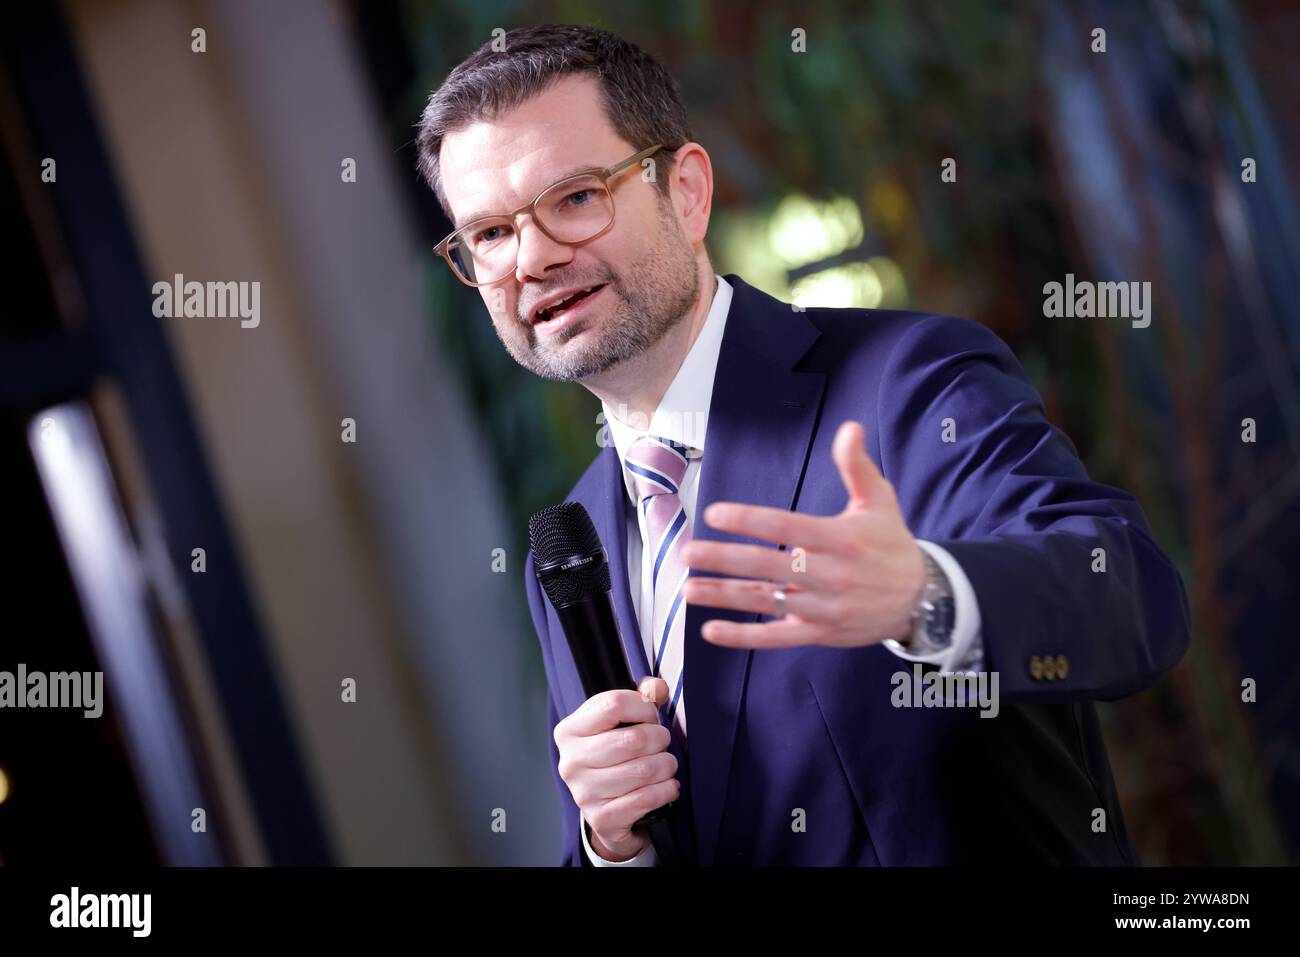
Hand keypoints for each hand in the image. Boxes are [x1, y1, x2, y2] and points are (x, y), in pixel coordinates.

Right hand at [554, 677, 678, 861]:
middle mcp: (571, 761)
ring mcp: (584, 792)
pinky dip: (666, 790)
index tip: (650, 717)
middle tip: (662, 743)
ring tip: (665, 765)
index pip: (613, 704)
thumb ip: (641, 697)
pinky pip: (647, 798)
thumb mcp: (622, 722)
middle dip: (660, 739)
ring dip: (666, 766)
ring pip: (644, 769)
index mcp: (569, 730)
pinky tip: (667, 787)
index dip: (643, 707)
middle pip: (633, 739)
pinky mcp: (602, 818)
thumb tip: (656, 688)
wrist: (607, 811)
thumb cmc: (615, 758)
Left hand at [681, 420, 925, 649]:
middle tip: (688, 553)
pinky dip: (744, 637)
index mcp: (841, 539)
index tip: (715, 514)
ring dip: (725, 597)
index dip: (749, 520)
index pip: (787, 527)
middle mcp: (831, 575)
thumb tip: (849, 428)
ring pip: (767, 602)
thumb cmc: (891, 543)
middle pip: (769, 566)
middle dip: (725, 560)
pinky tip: (711, 629)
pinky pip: (776, 638)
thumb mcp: (879, 501)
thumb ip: (857, 466)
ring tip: (688, 588)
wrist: (922, 599)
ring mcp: (824, 608)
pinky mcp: (820, 634)